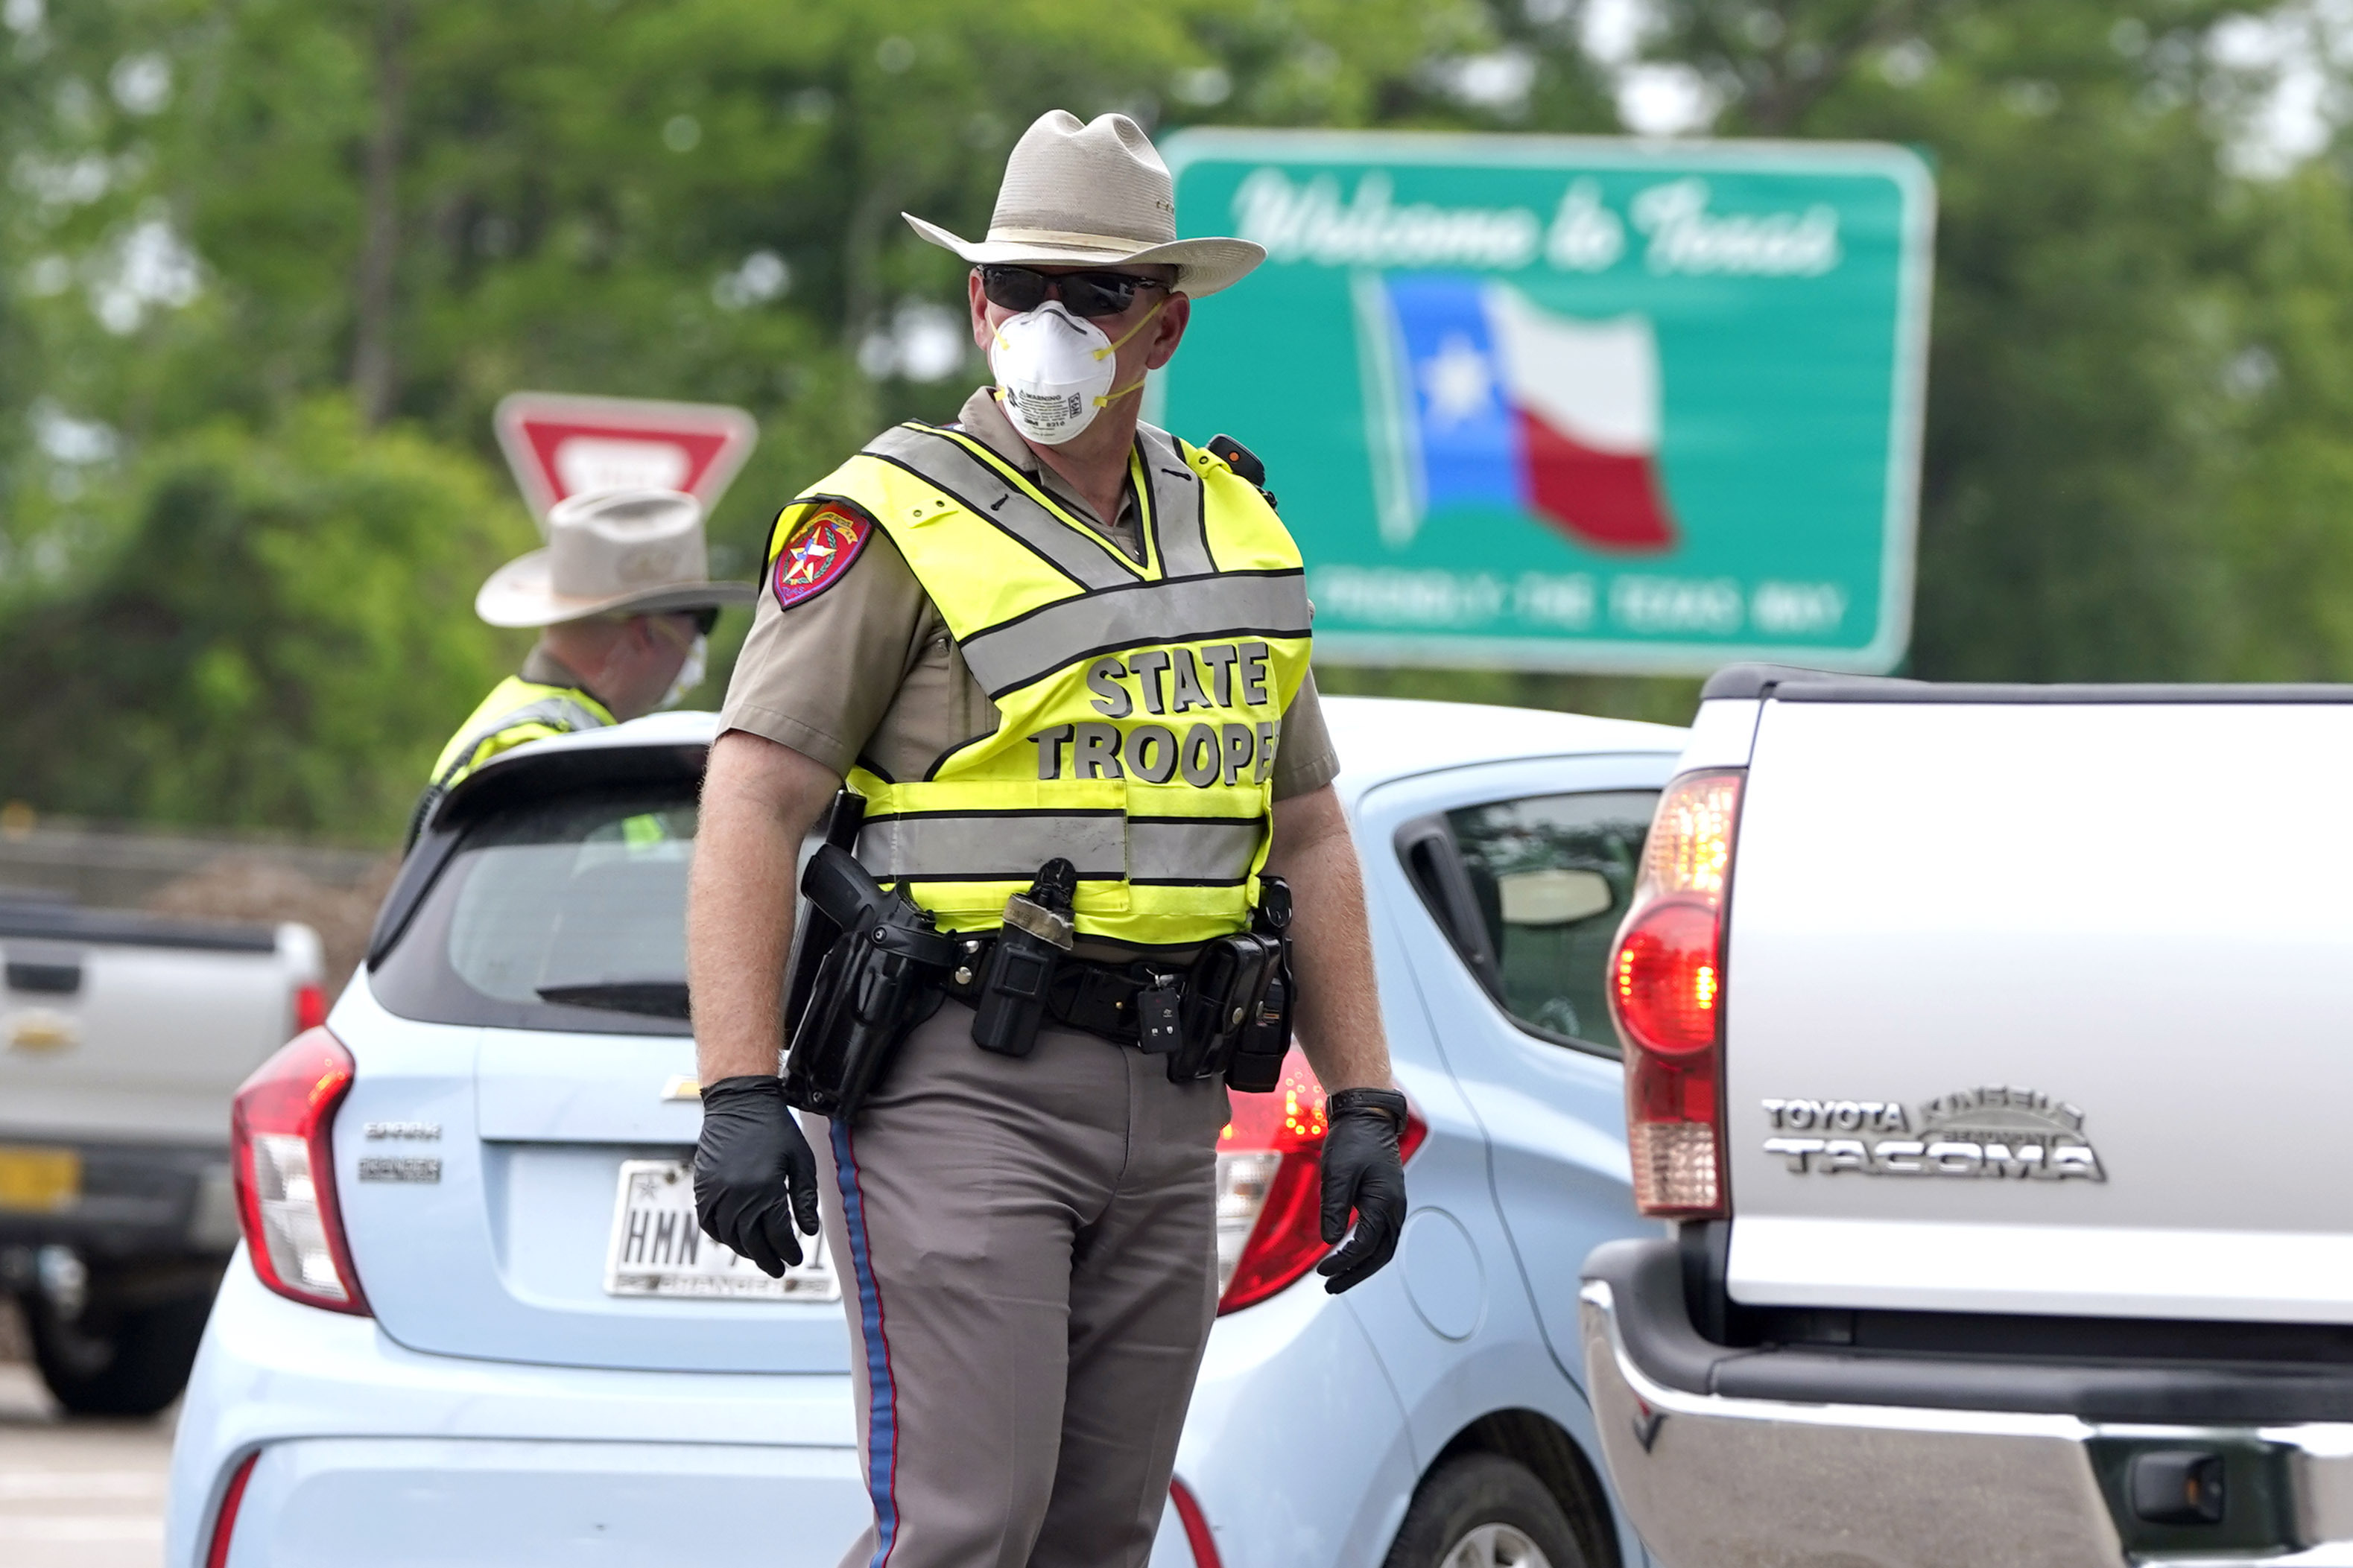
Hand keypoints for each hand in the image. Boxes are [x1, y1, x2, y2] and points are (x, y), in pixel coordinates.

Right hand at [693, 1075, 821, 1276]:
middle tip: (779, 1269)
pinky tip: (733, 1239)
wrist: (739, 1102)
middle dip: (767, 1258)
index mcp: (765, 1189)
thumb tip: (808, 1232)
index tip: (795, 1258)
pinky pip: (708, 1222)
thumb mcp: (800, 1160)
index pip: (777, 1234)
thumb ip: (805, 1198)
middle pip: (752, 1241)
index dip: (787, 1251)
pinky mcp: (702, 1186)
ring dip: (744, 1250)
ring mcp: (715, 1192)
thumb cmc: (776, 1130)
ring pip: (729, 1236)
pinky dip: (720, 1235)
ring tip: (760, 1255)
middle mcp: (737, 1195)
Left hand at [1316, 1087, 1408, 1293]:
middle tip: (1331, 1287)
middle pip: (1380, 1255)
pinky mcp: (1385, 1199)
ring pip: (1382, 1246)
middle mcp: (1395, 1208)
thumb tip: (1330, 1241)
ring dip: (1361, 1265)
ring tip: (1337, 1277)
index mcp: (1386, 1203)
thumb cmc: (1352, 1140)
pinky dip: (1365, 1249)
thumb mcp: (1338, 1174)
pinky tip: (1346, 1252)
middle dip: (1355, 1274)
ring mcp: (1393, 1204)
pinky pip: (1379, 1233)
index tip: (1321, 1272)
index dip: (1342, 1262)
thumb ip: (1335, 1208)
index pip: (1365, 1245)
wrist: (1366, 1115)